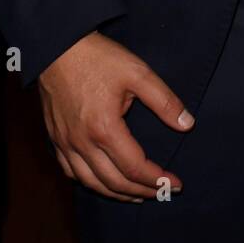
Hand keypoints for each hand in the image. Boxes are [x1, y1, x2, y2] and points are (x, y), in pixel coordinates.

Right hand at [38, 31, 193, 201]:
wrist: (57, 47)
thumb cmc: (98, 58)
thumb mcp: (138, 73)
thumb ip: (165, 101)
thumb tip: (187, 124)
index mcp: (105, 129)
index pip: (135, 168)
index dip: (157, 180)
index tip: (175, 184)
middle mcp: (82, 143)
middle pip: (114, 182)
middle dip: (141, 192)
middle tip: (161, 193)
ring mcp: (65, 143)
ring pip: (90, 183)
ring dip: (116, 194)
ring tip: (137, 195)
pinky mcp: (55, 138)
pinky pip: (70, 172)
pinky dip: (90, 183)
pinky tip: (102, 181)